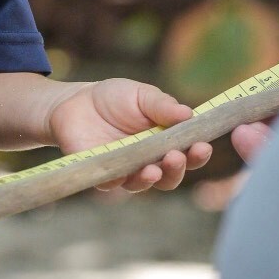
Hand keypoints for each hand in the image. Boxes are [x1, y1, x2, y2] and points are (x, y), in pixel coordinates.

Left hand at [47, 79, 211, 192]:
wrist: (75, 101)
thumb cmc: (113, 98)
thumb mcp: (140, 95)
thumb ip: (162, 105)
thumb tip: (190, 113)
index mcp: (165, 143)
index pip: (188, 154)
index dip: (197, 154)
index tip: (203, 145)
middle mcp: (150, 162)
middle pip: (170, 175)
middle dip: (177, 168)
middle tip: (178, 156)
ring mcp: (127, 171)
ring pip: (144, 184)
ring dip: (153, 178)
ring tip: (155, 167)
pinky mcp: (102, 175)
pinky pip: (113, 183)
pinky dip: (120, 179)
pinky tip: (124, 172)